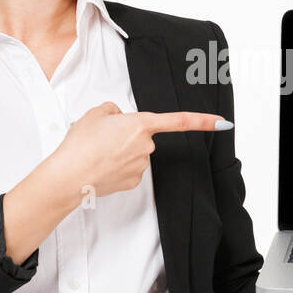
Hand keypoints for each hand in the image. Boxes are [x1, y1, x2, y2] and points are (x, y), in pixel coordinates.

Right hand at [46, 101, 231, 198]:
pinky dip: (117, 166)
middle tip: (102, 136)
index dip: (203, 121)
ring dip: (120, 150)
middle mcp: (146, 147)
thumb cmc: (81, 144)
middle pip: (143, 136)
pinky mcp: (133, 181)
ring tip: (97, 152)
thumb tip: (119, 117)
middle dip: (127, 134)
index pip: (179, 121)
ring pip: (134, 152)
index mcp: (141, 125)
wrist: (69, 176)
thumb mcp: (95, 113)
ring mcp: (141, 166)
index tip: (223, 123)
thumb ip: (114, 110)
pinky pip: (129, 168)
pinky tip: (101, 166)